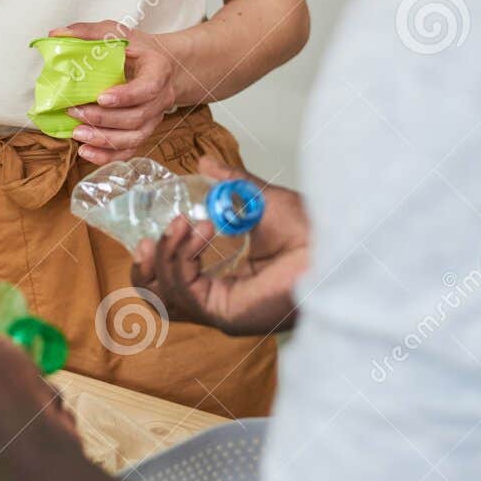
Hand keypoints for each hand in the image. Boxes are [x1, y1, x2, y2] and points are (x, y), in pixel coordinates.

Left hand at [50, 20, 179, 164]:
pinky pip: (130, 150)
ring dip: (105, 140)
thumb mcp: (117, 33)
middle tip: (76, 113)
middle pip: (137, 117)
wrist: (162, 65)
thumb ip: (88, 32)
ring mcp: (154, 118)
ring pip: (135, 137)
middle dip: (104, 119)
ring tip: (78, 134)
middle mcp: (161, 98)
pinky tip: (86, 151)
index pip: (147, 88)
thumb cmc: (137, 49)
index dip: (125, 96)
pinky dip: (108, 156)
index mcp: (158, 71)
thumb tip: (55, 35)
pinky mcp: (144, 131)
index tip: (101, 97)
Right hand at [131, 156, 309, 336]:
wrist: (334, 245)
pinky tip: (201, 230)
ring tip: (186, 223)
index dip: (156, 261)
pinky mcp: (227, 315)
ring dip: (167, 253)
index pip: (173, 285)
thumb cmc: (310, 231)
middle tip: (147, 238)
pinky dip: (182, 257)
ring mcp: (222, 313)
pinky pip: (185, 291)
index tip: (154, 230)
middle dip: (146, 269)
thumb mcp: (257, 199)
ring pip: (166, 296)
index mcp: (227, 284)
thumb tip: (204, 164)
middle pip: (160, 301)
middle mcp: (220, 303)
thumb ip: (229, 185)